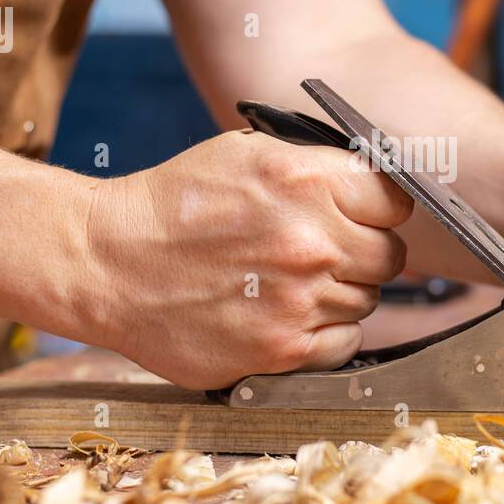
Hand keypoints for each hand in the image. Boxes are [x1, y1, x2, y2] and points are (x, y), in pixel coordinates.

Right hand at [80, 130, 412, 388]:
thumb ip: (317, 166)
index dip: (379, 209)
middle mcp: (312, 240)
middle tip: (323, 254)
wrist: (107, 262)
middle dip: (364, 253)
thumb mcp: (247, 153)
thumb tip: (374, 185)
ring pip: (366, 301)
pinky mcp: (282, 350)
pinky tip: (286, 315)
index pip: (396, 200)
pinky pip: (346, 343)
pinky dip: (326, 333)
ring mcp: (299, 299)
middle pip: (389, 256)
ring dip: (339, 293)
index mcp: (307, 181)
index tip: (364, 217)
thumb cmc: (175, 204)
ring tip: (285, 283)